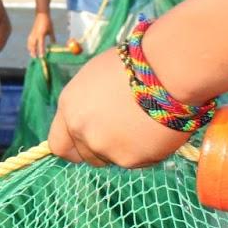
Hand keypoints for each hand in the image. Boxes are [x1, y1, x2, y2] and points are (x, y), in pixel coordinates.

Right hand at [27, 13, 53, 57]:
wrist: (41, 14)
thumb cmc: (47, 22)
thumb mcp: (51, 30)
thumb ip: (52, 38)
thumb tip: (54, 44)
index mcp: (41, 34)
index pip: (40, 45)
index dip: (41, 51)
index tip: (42, 57)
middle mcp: (35, 35)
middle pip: (33, 46)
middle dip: (34, 52)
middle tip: (36, 58)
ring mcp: (32, 34)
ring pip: (30, 44)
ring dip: (31, 50)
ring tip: (32, 55)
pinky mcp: (31, 33)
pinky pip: (29, 41)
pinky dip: (29, 45)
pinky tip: (30, 48)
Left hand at [48, 48, 187, 166]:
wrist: (168, 70)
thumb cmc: (136, 64)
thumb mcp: (97, 78)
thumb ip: (87, 104)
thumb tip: (90, 117)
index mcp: (69, 107)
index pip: (58, 144)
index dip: (74, 146)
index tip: (86, 144)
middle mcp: (81, 130)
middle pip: (85, 156)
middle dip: (101, 149)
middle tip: (123, 133)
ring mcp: (104, 147)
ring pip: (111, 160)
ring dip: (124, 150)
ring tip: (144, 125)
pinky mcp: (129, 159)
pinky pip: (137, 162)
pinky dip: (147, 151)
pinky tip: (158, 129)